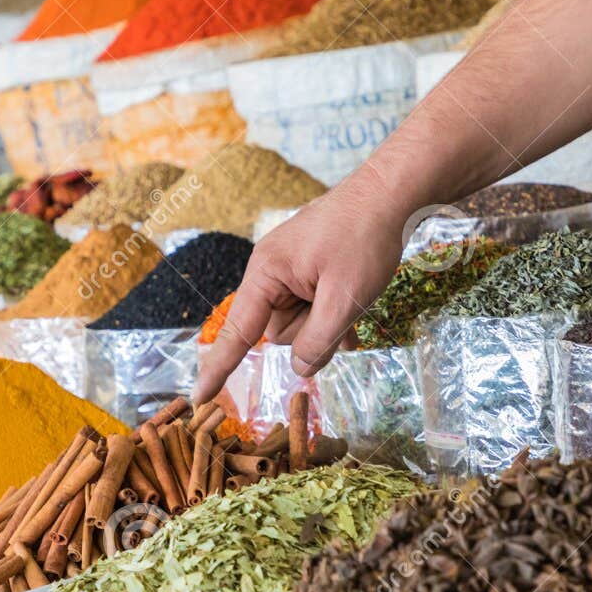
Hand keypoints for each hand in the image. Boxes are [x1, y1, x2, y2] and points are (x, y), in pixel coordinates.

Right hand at [194, 177, 405, 401]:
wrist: (392, 193)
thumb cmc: (366, 238)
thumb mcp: (345, 298)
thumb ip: (319, 341)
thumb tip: (300, 371)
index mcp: (266, 273)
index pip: (237, 331)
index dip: (218, 368)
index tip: (199, 398)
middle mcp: (271, 272)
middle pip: (279, 331)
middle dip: (312, 328)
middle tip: (342, 299)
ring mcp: (290, 270)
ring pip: (300, 324)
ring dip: (328, 320)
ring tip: (353, 292)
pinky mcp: (309, 270)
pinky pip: (312, 310)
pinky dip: (333, 315)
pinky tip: (356, 307)